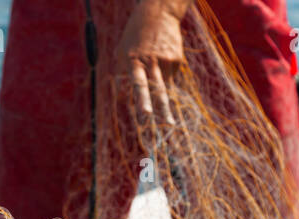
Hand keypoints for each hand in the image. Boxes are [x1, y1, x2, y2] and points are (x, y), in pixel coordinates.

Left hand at [117, 0, 189, 124]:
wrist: (160, 13)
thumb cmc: (135, 35)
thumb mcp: (121, 50)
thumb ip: (121, 73)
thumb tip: (123, 97)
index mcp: (134, 61)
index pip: (139, 85)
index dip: (142, 101)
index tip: (145, 115)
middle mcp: (152, 62)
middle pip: (158, 89)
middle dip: (161, 109)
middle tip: (167, 125)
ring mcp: (166, 61)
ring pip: (166, 88)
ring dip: (166, 106)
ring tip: (170, 124)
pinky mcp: (177, 59)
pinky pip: (169, 78)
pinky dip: (164, 79)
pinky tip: (160, 65)